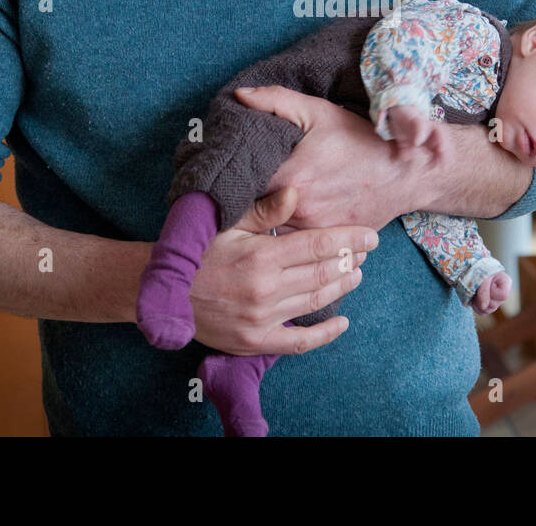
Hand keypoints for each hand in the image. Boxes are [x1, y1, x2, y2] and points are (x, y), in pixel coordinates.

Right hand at [188, 187, 379, 355]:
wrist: (165, 292)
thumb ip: (264, 211)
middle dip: (349, 261)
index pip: (318, 245)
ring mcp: (261, 318)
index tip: (370, 236)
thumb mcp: (227, 223)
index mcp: (261, 255)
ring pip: (315, 302)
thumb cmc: (198, 251)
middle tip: (365, 253)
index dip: (348, 240)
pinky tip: (342, 323)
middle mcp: (265, 288)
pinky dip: (324, 334)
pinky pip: (298, 341)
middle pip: (323, 273)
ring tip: (355, 275)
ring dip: (341, 288)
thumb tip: (296, 193)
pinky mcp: (254, 341)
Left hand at [233, 85, 441, 231]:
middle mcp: (298, 207)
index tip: (223, 173)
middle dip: (241, 202)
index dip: (229, 178)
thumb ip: (275, 101)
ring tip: (252, 212)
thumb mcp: (319, 112)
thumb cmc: (360, 140)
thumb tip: (240, 96)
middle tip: (232, 194)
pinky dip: (285, 234)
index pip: (240, 182)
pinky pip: (294, 244)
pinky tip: (281, 226)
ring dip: (262, 222)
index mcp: (290, 174)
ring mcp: (313, 229)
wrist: (405, 172)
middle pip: (252, 211)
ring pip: (271, 231)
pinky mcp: (327, 242)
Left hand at [471, 271, 511, 315]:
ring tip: (473, 293)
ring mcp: (494, 300)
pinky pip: (482, 312)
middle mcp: (501, 293)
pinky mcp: (486, 304)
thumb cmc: (479, 268)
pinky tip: (473, 298)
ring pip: (488, 310)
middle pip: (494, 305)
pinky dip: (475, 306)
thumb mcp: (482, 276)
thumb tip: (483, 306)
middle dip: (482, 298)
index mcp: (505, 282)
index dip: (493, 292)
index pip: (503, 295)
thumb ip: (484, 290)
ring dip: (478, 303)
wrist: (470, 268)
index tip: (486, 284)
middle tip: (476, 289)